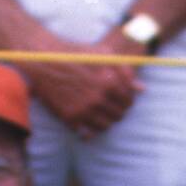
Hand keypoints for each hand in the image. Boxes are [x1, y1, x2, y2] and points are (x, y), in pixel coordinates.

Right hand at [27, 29, 145, 136]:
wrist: (44, 58)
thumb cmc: (75, 52)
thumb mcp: (103, 54)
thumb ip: (125, 71)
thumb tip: (142, 89)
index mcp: (110, 82)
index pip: (129, 101)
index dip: (127, 99)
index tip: (121, 97)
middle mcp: (98, 98)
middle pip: (119, 115)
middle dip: (118, 110)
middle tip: (110, 103)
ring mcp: (84, 110)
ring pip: (106, 126)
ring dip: (105, 120)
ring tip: (99, 110)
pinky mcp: (70, 117)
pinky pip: (87, 133)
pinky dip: (90, 130)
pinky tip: (87, 118)